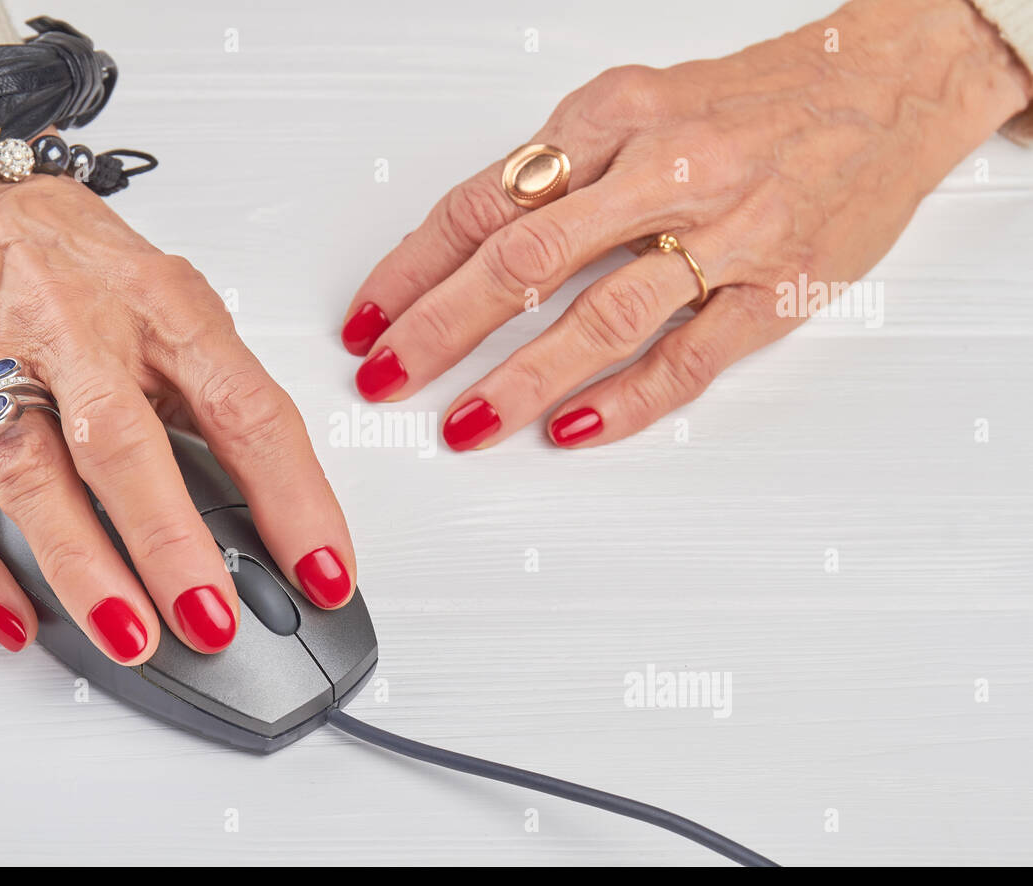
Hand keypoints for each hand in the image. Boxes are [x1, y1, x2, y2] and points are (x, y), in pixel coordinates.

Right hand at [0, 168, 355, 660]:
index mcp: (164, 311)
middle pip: (123, 442)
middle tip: (213, 620)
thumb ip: (221, 395)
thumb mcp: (180, 305)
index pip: (244, 408)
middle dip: (171, 542)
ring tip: (129, 635)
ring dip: (80, 566)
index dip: (293, 497)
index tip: (326, 572)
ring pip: (30, 476)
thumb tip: (276, 514)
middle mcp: (77, 335)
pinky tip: (12, 621)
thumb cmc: (89, 266)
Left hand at [342, 0, 1032, 449]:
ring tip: (466, 421)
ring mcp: (724, 233)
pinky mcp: (773, 291)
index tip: (370, 317)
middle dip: (441, 327)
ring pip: (601, 315)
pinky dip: (625, 401)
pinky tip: (572, 429)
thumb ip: (558, 171)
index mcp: (613, 115)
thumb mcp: (636, 105)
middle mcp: (663, 168)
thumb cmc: (754, 103)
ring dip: (520, 377)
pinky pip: (689, 357)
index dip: (413, 268)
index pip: (485, 200)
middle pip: (525, 258)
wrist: (885, 85)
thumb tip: (467, 244)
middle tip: (389, 376)